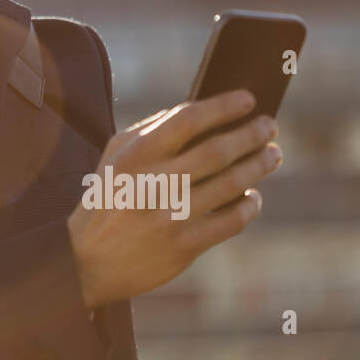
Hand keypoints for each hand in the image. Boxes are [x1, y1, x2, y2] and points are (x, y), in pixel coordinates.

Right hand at [66, 88, 281, 307]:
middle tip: (270, 127)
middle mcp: (153, 183)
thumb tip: (203, 111)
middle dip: (250, 135)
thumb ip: (151, 131)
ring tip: (272, 155)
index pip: (187, 119)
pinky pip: (231, 221)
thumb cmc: (107, 198)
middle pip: (217, 151)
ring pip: (231, 184)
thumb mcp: (114, 157)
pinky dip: (249, 206)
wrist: (87, 260)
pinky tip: (253, 196)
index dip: (223, 107)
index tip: (249, 99)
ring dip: (258, 166)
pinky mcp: (184, 246)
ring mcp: (170, 216)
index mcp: (135, 154)